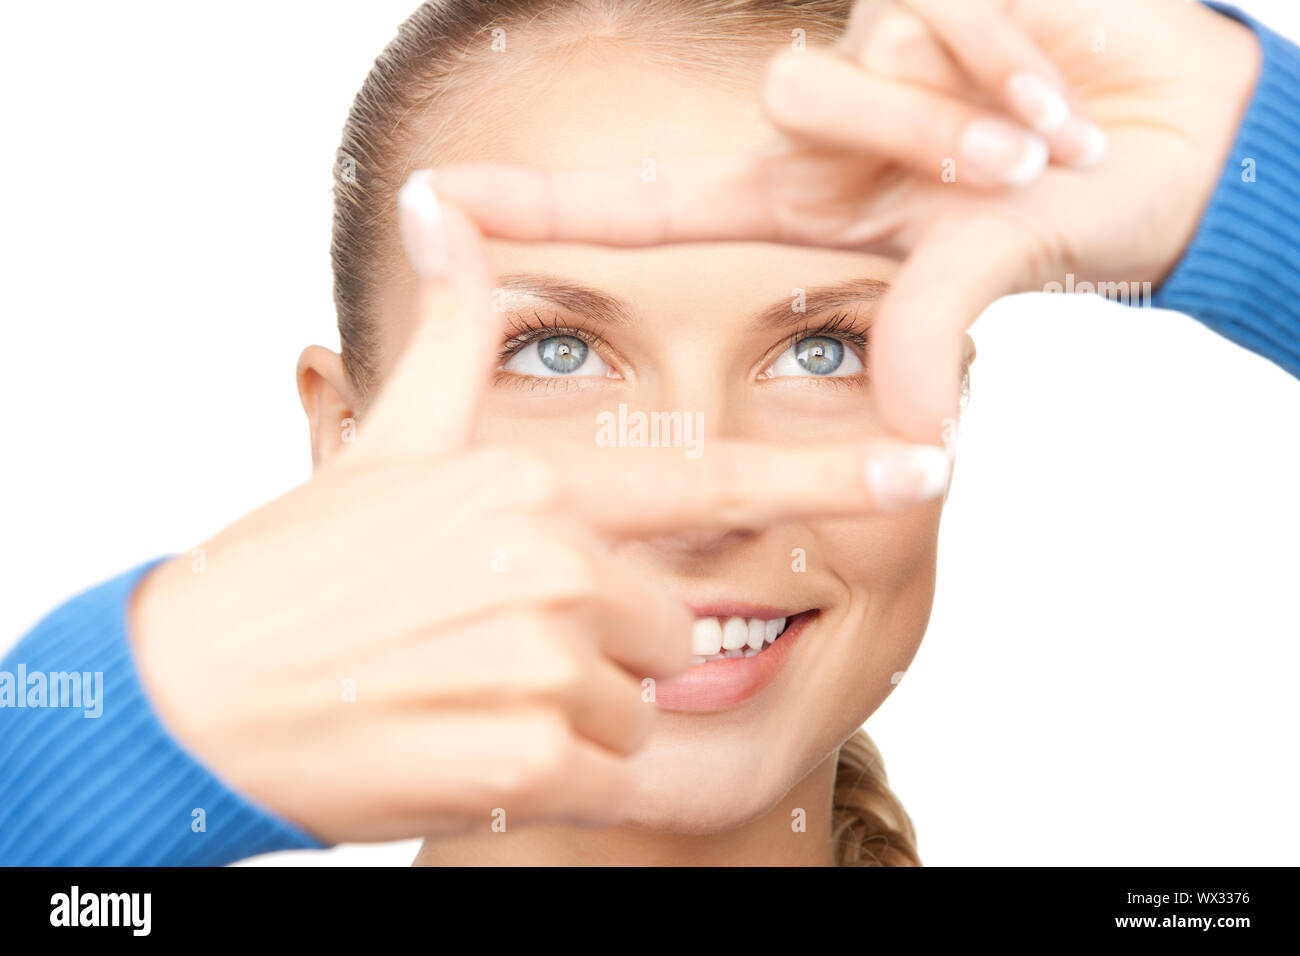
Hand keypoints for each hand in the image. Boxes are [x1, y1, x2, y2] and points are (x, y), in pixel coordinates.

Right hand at [127, 175, 953, 844]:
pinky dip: (550, 774)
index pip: (714, 475)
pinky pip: (605, 771)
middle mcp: (555, 559)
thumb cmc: (297, 568)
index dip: (829, 473)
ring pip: (640, 704)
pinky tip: (465, 743)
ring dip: (573, 716)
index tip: (928, 461)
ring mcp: (547, 658)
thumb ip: (451, 336)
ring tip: (468, 692)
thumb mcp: (386, 439)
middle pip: (670, 622)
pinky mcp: (533, 754)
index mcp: (535, 479)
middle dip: (606, 648)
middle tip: (492, 647)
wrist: (194, 692)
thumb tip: (444, 211)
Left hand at [423, 0, 1261, 442]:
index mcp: (804, 210)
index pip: (645, 204)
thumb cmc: (1072, 232)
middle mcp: (818, 133)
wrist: (1172, 151)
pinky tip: (1058, 85)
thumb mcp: (986, 283)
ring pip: (852, 62)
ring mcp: (867, 55)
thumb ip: (927, 337)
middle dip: (915, 144)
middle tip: (1011, 176)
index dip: (542, 205)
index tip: (436, 204)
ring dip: (966, 114)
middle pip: (792, 106)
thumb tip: (916, 432)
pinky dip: (1012, 57)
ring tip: (1043, 142)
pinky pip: (929, 10)